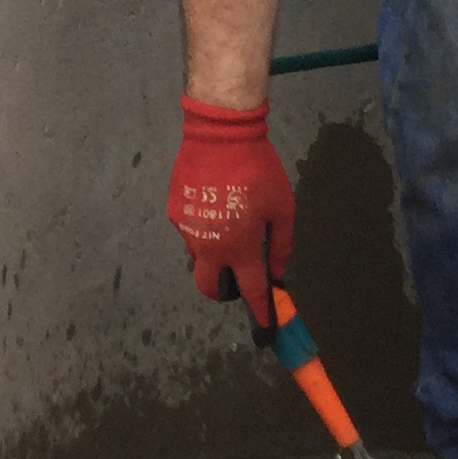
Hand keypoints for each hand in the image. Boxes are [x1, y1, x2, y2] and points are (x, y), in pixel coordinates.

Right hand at [167, 96, 294, 326]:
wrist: (221, 134)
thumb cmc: (259, 170)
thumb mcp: (283, 207)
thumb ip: (281, 244)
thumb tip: (278, 271)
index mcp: (239, 247)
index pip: (251, 289)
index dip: (259, 309)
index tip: (265, 324)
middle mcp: (209, 246)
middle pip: (208, 287)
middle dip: (222, 291)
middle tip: (236, 276)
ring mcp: (187, 229)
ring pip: (199, 255)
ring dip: (214, 252)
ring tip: (228, 222)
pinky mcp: (174, 210)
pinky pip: (189, 230)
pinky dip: (203, 227)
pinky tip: (213, 202)